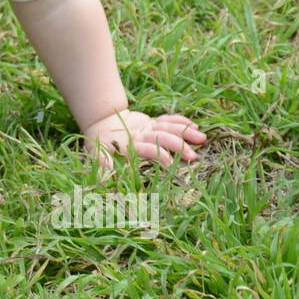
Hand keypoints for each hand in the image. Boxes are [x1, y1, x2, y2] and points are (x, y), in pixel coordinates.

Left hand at [83, 110, 205, 171]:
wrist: (102, 121)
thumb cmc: (99, 142)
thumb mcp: (96, 152)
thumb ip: (102, 162)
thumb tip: (103, 178)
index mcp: (130, 144)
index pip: (147, 148)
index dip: (158, 155)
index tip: (170, 164)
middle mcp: (142, 134)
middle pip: (162, 137)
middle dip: (178, 145)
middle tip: (193, 157)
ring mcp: (148, 127)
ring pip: (168, 127)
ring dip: (185, 132)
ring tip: (202, 138)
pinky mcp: (152, 123)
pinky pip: (168, 120)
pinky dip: (180, 121)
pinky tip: (195, 126)